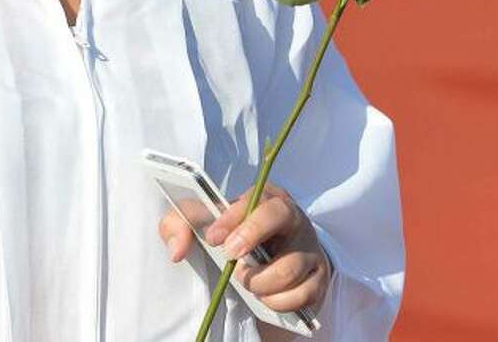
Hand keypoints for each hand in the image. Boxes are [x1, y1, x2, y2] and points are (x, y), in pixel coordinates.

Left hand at [160, 182, 330, 314]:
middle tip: (232, 262)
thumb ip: (181, 224)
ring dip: (260, 281)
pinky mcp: (319, 277)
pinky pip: (303, 295)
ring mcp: (310, 247)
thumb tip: (177, 250)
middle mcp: (293, 217)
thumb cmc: (233, 234)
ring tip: (247, 281)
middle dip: (251, 239)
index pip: (255, 199)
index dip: (234, 219)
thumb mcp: (204, 223)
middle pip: (281, 218)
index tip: (214, 239)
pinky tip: (265, 296)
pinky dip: (278, 302)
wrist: (268, 260)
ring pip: (290, 267)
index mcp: (267, 196)